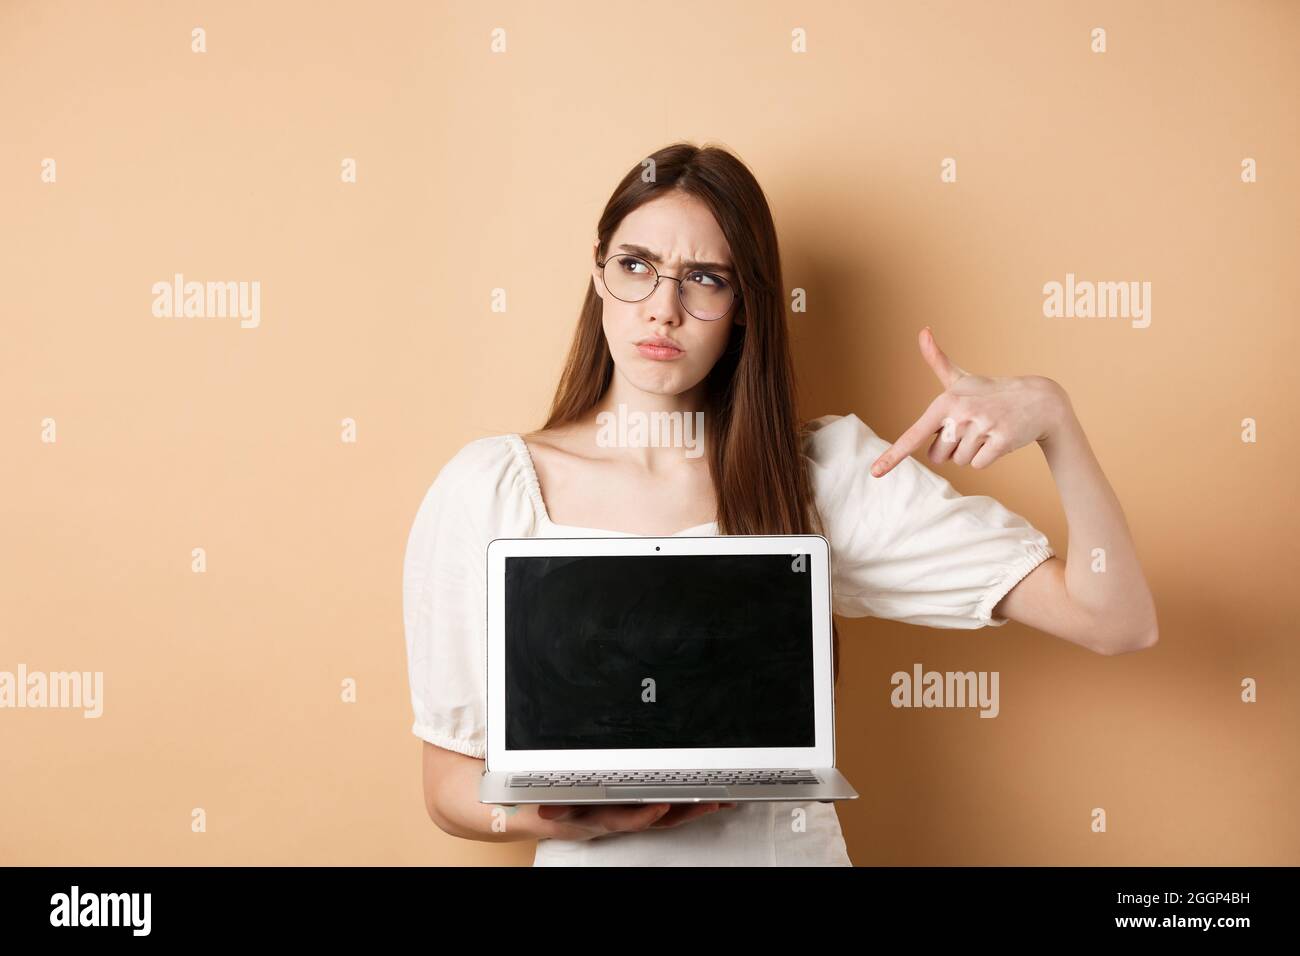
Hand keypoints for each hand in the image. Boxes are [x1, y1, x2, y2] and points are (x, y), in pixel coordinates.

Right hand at [536, 801, 737, 841]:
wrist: (558, 818)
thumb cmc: (561, 810)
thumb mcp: (554, 810)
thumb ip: (552, 811)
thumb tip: (543, 814)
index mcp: (605, 818)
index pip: (627, 819)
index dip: (645, 815)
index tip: (662, 806)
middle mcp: (625, 819)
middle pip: (659, 819)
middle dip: (686, 812)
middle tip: (709, 802)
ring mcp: (636, 814)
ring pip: (670, 816)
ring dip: (695, 809)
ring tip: (720, 800)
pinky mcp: (643, 809)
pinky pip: (670, 809)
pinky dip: (691, 803)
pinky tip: (711, 797)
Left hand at [870, 327, 1067, 476]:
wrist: (1036, 399)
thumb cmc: (990, 391)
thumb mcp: (961, 378)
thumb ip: (937, 360)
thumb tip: (923, 330)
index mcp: (945, 403)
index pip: (913, 434)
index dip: (892, 455)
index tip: (875, 472)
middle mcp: (960, 415)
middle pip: (938, 456)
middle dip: (951, 449)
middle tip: (970, 429)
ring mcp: (982, 428)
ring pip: (960, 462)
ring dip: (971, 453)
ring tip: (985, 431)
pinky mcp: (1001, 441)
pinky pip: (979, 465)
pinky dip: (987, 457)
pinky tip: (997, 438)